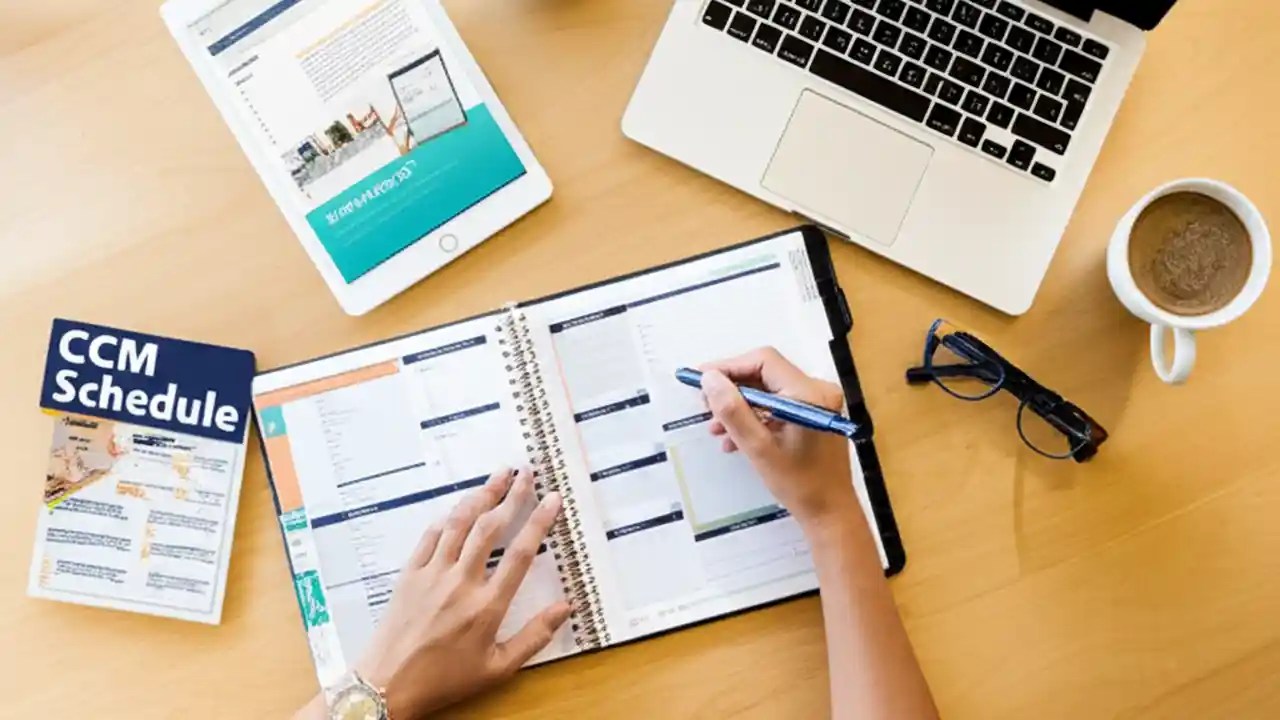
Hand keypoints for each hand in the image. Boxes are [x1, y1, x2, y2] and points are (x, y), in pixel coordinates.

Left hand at [354, 467, 570, 719]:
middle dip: (510, 495)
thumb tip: (566, 608)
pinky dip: (448, 518)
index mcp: (487, 606)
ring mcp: (432, 575)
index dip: (539, 521)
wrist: (388, 684)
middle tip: (525, 473)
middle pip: (490, 527)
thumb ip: (534, 636)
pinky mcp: (410, 574)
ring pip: (459, 523)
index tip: (552, 499)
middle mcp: (461, 582)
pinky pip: (430, 536)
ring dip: (480, 496)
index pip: (521, 553)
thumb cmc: (445, 680)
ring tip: (497, 477)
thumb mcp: (498, 668)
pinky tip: (459, 508)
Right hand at [700, 347, 859, 533]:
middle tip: (706, 405)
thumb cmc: (800, 484)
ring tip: (717, 428)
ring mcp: (817, 402)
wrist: (830, 512)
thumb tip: (710, 379)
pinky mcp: (813, 414)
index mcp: (809, 394)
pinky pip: (778, 404)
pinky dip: (755, 416)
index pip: (764, 361)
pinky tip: (735, 437)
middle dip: (733, 390)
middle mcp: (818, 390)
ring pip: (769, 391)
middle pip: (765, 374)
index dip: (729, 367)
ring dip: (741, 406)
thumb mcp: (758, 448)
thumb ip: (732, 410)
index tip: (702, 378)